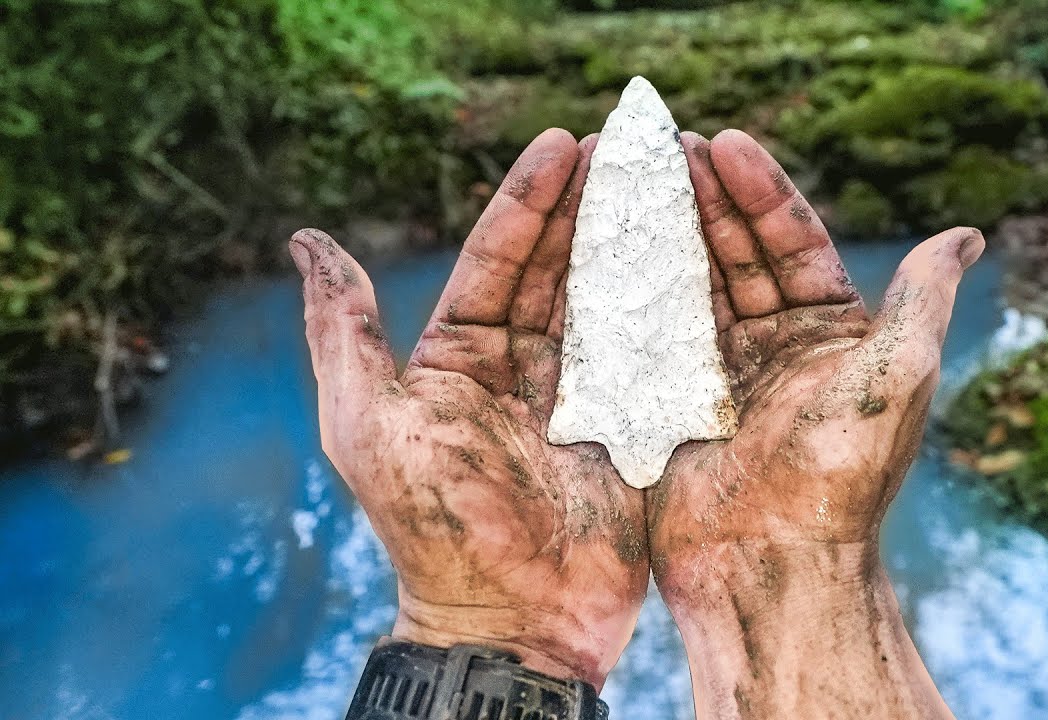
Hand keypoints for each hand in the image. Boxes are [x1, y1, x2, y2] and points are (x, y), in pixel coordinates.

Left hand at [290, 129, 648, 689]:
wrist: (510, 621)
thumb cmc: (434, 527)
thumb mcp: (369, 426)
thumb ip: (343, 333)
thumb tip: (307, 240)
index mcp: (459, 358)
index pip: (497, 260)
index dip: (528, 200)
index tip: (561, 143)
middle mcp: (520, 369)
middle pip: (560, 269)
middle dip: (591, 206)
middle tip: (628, 145)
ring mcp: (579, 399)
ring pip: (609, 303)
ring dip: (635, 243)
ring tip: (666, 182)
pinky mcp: (628, 430)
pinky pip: (653, 356)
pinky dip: (672, 307)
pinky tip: (696, 258)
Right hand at [648, 130, 981, 717]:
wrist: (775, 567)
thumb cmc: (844, 475)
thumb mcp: (899, 376)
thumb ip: (922, 300)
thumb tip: (965, 235)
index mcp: (829, 335)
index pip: (793, 244)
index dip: (761, 192)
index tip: (725, 142)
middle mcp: (775, 349)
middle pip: (734, 255)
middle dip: (702, 200)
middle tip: (664, 147)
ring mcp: (720, 377)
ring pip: (688, 287)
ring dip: (662, 234)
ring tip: (629, 179)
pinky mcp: (671, 406)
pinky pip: (649, 335)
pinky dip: (628, 291)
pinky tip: (603, 247)